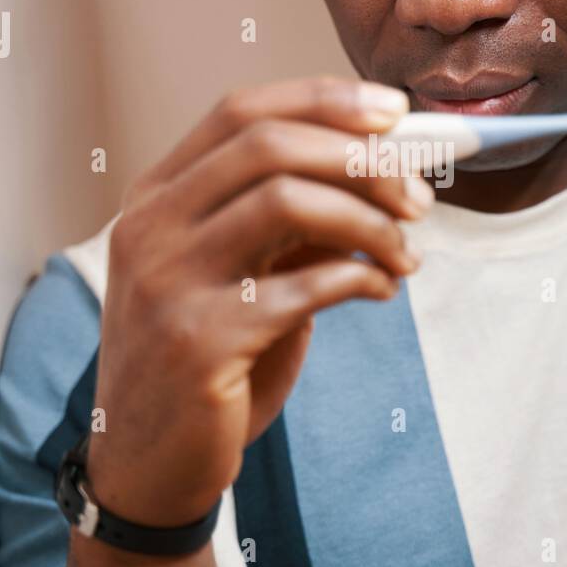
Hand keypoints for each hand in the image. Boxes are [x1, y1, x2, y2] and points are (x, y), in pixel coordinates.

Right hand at [88, 78, 430, 527]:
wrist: (147, 466)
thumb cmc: (207, 359)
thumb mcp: (239, 274)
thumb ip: (291, 222)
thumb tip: (385, 171)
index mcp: (156, 197)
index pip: (241, 112)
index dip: (325, 100)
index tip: (394, 112)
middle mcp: (151, 228)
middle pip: (269, 144)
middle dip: (362, 160)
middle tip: (419, 197)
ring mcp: (168, 282)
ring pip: (286, 201)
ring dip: (370, 220)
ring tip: (406, 252)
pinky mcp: (199, 343)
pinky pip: (304, 286)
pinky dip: (361, 278)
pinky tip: (381, 290)